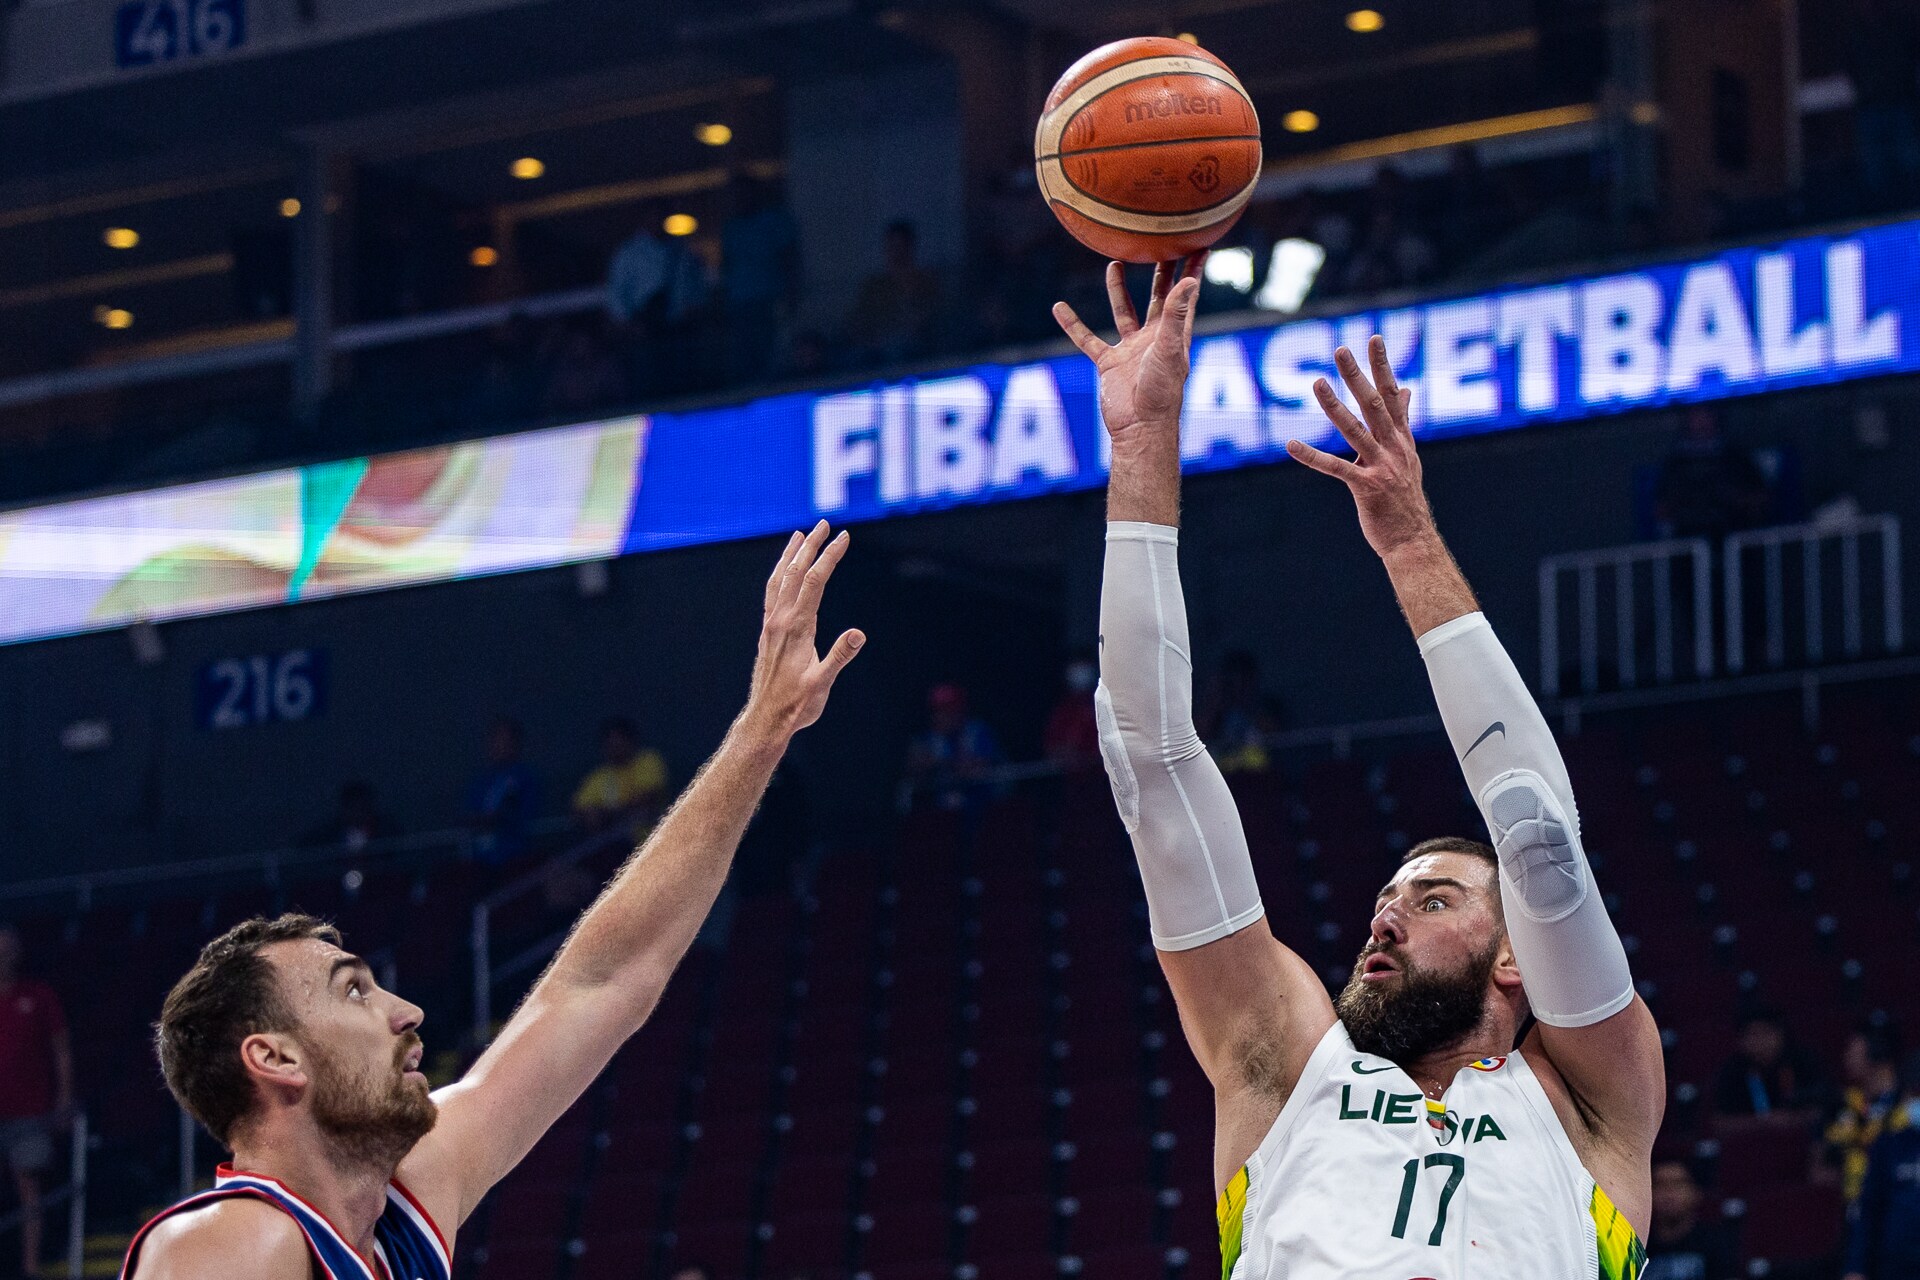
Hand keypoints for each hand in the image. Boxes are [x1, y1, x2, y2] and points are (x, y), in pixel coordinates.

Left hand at [741, 521, 864, 742]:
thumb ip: (839, 656)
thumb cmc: (796, 705)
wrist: (766, 718)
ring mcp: (772, 625)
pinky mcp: (769, 632)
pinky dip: (780, 575)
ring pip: (780, 580)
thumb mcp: (822, 683)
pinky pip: (772, 594)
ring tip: (799, 536)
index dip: (830, 556)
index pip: (815, 581)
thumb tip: (858, 634)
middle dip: (811, 546)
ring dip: (791, 555)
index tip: (844, 537)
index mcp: (796, 627)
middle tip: (825, 523)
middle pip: (796, 573)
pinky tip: (785, 573)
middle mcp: (780, 620)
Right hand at [1053, 257, 1205, 446]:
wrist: (1138, 426)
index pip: (1186, 296)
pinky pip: (1087, 339)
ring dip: (1118, 290)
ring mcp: (1130, 349)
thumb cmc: (1161, 391)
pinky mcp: (1108, 362)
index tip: (1199, 244)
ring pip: (1124, 312)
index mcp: (1174, 333)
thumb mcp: (1170, 348)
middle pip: (1158, 297)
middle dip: (1160, 273)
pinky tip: (1059, 307)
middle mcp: (1154, 338)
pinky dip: (1073, 324)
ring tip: (1114, 263)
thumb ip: (1176, 315)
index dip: (1192, 271)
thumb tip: (1188, 281)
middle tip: (1161, 244)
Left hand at [1287, 336, 1437, 558]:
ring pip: (1355, 430)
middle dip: (1358, 376)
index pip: (1392, 394)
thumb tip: (1406, 389)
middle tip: (1341, 350)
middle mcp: (1395, 448)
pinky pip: (1335, 468)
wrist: (1413, 540)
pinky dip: (1311, 456)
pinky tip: (1290, 444)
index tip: (1373, 338)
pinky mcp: (1367, 488)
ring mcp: (1382, 467)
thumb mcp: (1407, 455)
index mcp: (1402, 438)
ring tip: (1317, 383)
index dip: (1382, 366)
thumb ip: (1402, 421)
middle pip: (1375, 404)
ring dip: (1334, 406)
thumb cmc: (1404, 498)